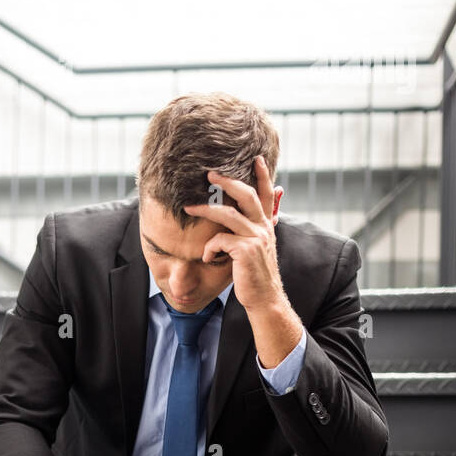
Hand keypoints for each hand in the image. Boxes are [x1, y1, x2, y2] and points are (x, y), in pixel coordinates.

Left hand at [183, 156, 284, 314]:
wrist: (263, 298)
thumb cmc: (255, 273)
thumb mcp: (259, 247)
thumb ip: (258, 227)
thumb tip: (260, 217)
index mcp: (266, 224)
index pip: (267, 193)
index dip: (263, 175)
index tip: (257, 158)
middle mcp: (263, 227)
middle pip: (246, 195)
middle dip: (226, 182)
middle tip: (209, 174)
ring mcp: (256, 238)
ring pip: (228, 214)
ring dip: (205, 209)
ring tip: (188, 208)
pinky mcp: (245, 251)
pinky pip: (219, 240)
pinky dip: (209, 249)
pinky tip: (208, 259)